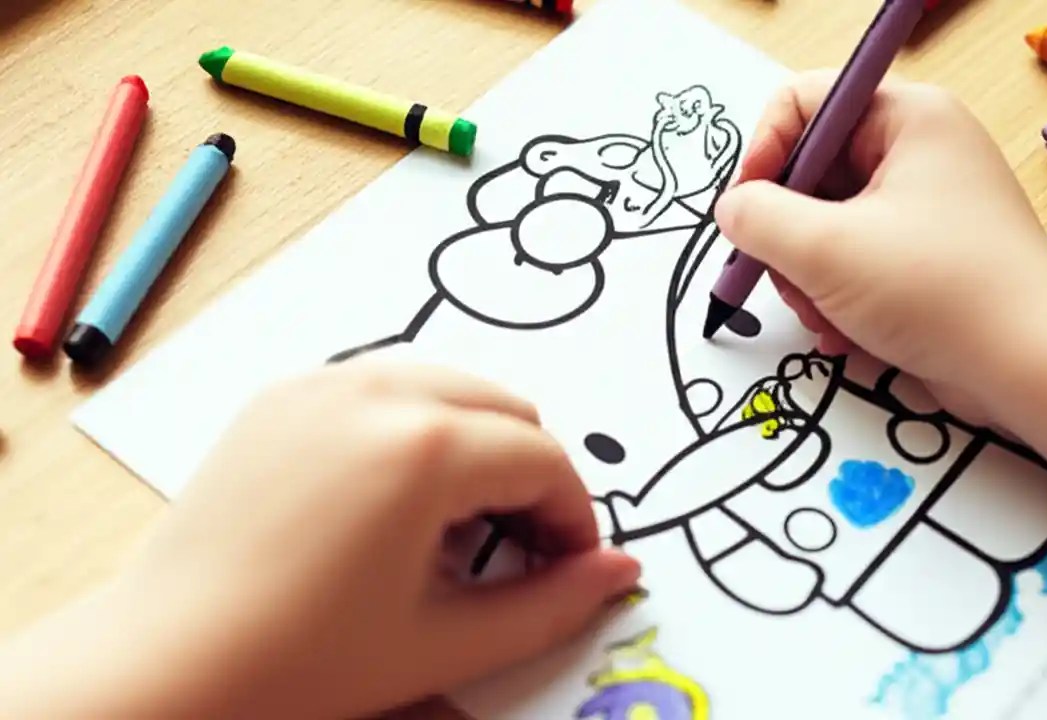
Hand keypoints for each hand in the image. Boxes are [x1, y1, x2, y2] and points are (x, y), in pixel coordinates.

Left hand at [0, 360, 639, 717]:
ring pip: (447, 384)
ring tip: (449, 528)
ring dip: (474, 443)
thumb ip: (550, 605)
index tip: (566, 566)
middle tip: (515, 549)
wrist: (162, 666)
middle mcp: (373, 391)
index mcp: (422, 448)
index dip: (572, 518)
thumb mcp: (443, 642)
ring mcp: (320, 385)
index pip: (543, 460)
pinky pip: (381, 384)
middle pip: (505, 407)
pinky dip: (412, 425)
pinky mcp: (280, 396)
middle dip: (528, 474)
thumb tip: (619, 575)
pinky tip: (389, 501)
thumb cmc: (295, 664)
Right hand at [714, 72, 1046, 424]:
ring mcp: (928, 207)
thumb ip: (758, 218)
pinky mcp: (930, 258)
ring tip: (827, 317)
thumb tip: (733, 210)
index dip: (764, 152)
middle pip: (812, 172)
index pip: (804, 103)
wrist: (1033, 369)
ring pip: (828, 226)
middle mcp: (921, 152)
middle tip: (789, 280)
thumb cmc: (941, 292)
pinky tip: (848, 335)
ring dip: (810, 279)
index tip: (749, 211)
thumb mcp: (825, 248)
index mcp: (908, 118)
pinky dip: (841, 299)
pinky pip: (858, 263)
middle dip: (788, 236)